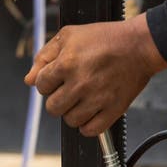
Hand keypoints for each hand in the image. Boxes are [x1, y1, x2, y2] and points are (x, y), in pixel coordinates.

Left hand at [24, 15, 166, 135]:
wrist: (138, 47)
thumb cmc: (105, 39)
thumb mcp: (69, 36)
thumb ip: (45, 56)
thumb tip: (29, 80)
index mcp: (66, 64)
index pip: (41, 86)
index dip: (47, 83)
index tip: (57, 80)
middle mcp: (79, 84)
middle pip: (53, 108)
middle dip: (57, 101)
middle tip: (68, 92)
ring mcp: (96, 100)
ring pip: (71, 121)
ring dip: (72, 113)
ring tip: (81, 102)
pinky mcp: (112, 111)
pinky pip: (90, 130)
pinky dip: (87, 127)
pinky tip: (91, 114)